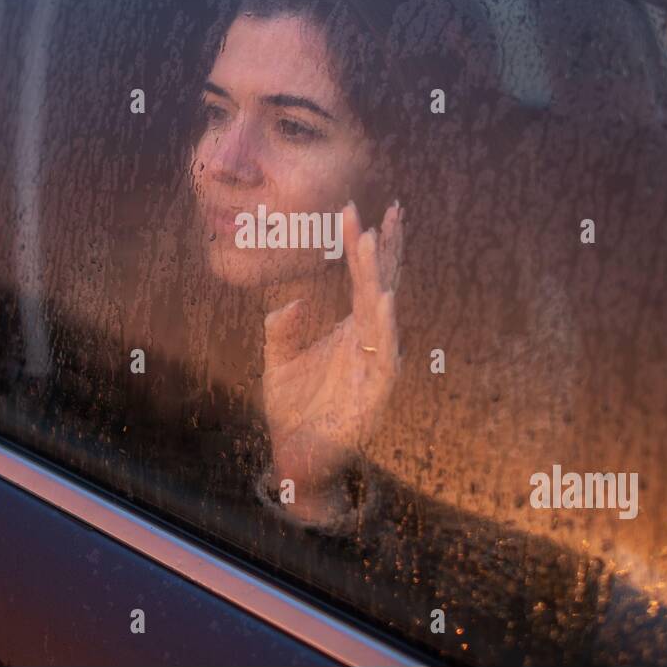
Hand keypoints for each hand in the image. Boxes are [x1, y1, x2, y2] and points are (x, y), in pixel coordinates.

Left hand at [262, 200, 403, 513]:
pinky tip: (386, 300)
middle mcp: (367, 341)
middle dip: (385, 249)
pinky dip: (387, 327)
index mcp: (350, 330)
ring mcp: (374, 364)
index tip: (353, 209)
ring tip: (376, 242)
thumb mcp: (278, 362)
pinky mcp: (376, 392)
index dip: (360, 246)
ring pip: (383, 312)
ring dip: (380, 276)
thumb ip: (281, 330)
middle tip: (389, 210)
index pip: (360, 279)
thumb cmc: (294, 410)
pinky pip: (386, 355)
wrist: (296, 457)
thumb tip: (291, 302)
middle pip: (383, 285)